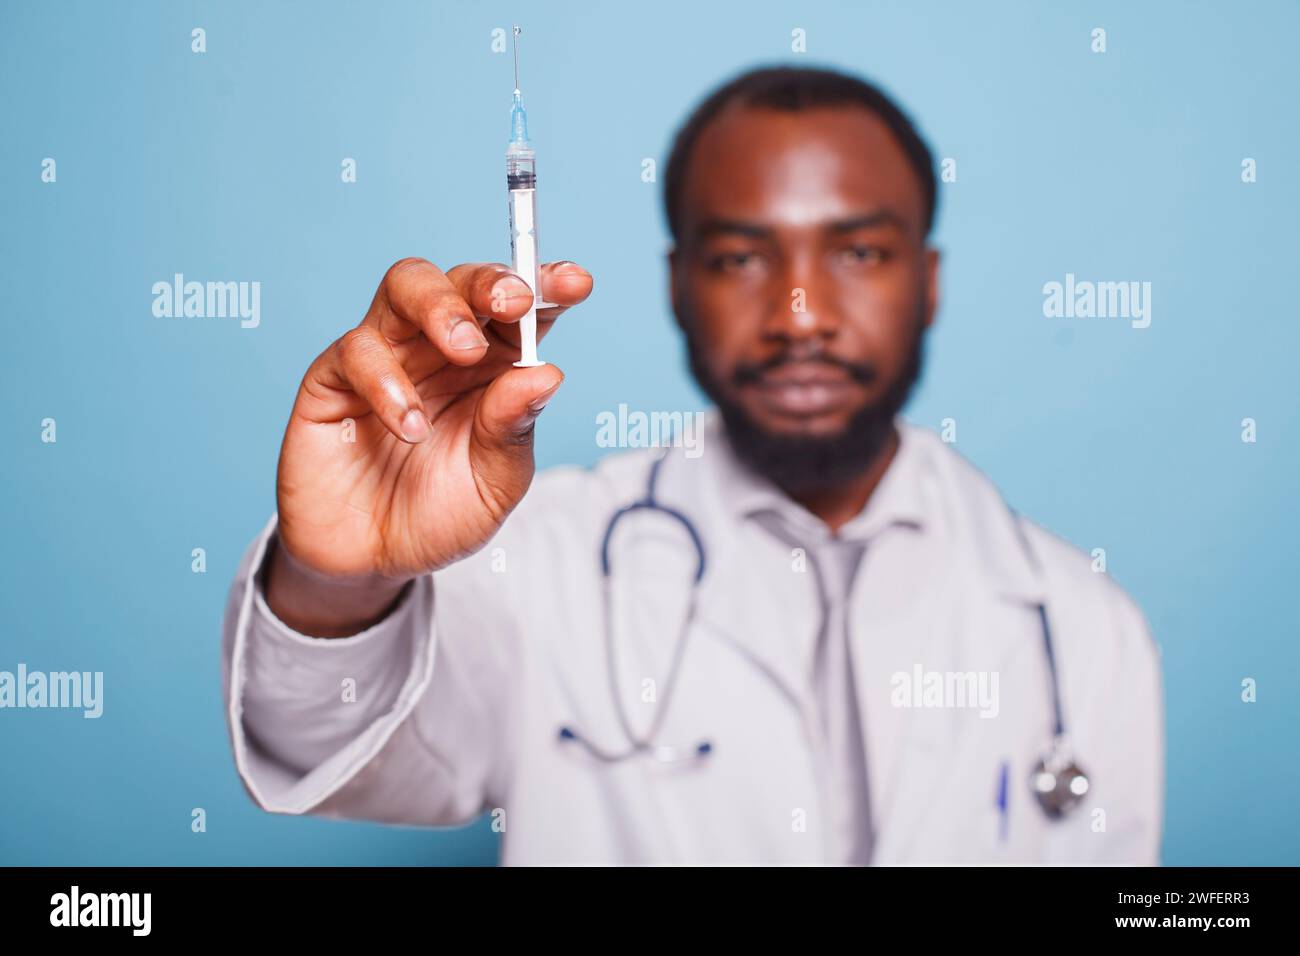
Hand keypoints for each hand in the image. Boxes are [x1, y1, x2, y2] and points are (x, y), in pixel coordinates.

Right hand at [265, 257, 592, 634]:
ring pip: (404, 286)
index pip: (520, 310)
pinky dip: (388, 382)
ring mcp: (386, 357)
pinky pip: (357, 350)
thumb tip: (546, 372)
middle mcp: (439, 349)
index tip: (576, 282)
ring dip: (441, 306)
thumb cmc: (439, 514)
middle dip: (490, 282)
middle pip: (460, 280)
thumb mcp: (494, 483)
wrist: (371, 562)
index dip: (546, 285)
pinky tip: (411, 427)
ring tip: (466, 351)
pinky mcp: (334, 379)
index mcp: (491, 366)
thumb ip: (513, 429)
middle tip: (513, 304)